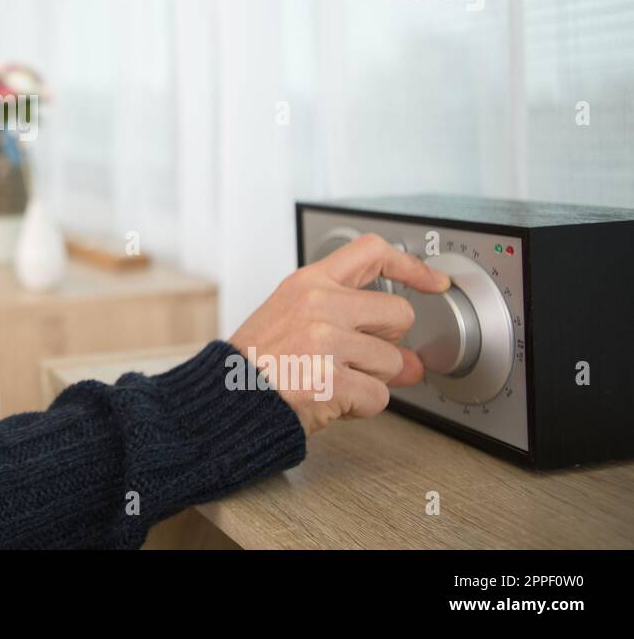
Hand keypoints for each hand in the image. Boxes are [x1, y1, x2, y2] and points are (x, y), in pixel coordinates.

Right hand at [226, 233, 450, 435]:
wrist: (226, 398)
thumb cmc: (255, 362)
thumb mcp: (294, 321)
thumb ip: (353, 327)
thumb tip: (413, 362)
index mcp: (308, 282)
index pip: (371, 252)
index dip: (411, 266)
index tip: (433, 282)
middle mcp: (319, 305)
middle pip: (399, 314)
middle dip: (388, 341)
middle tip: (355, 355)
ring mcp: (326, 341)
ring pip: (394, 362)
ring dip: (372, 378)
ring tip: (333, 378)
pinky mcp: (331, 379)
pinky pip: (378, 396)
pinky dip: (360, 406)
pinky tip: (331, 399)